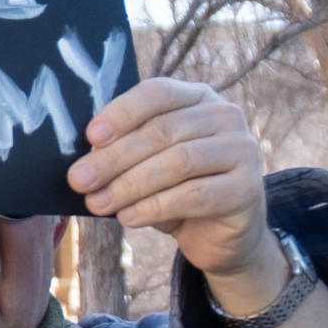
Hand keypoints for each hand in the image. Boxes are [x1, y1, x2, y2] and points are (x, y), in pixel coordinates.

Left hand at [69, 78, 274, 302]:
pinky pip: (194, 195)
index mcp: (197, 97)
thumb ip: (124, 152)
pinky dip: (155, 207)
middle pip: (162, 131)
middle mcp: (225, 116)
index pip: (158, 92)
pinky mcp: (248, 189)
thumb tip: (87, 158)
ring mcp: (242, 150)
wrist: (218, 234)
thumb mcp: (147, 163)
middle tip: (80, 180)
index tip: (90, 137)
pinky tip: (128, 217)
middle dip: (114, 157)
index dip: (122, 112)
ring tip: (98, 204)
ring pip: (178, 162)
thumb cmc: (175, 191)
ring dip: (130, 184)